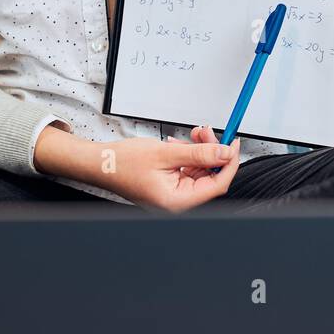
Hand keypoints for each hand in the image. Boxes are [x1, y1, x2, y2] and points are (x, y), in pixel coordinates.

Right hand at [94, 133, 241, 210]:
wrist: (101, 164)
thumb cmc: (123, 163)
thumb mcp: (166, 152)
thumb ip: (198, 153)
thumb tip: (224, 153)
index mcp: (177, 200)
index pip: (217, 184)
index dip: (228, 163)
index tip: (232, 144)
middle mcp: (177, 201)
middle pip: (209, 177)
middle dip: (211, 151)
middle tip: (206, 131)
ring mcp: (173, 194)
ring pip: (199, 171)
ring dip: (199, 151)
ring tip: (193, 134)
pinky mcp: (169, 186)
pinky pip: (188, 171)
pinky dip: (188, 155)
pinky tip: (180, 144)